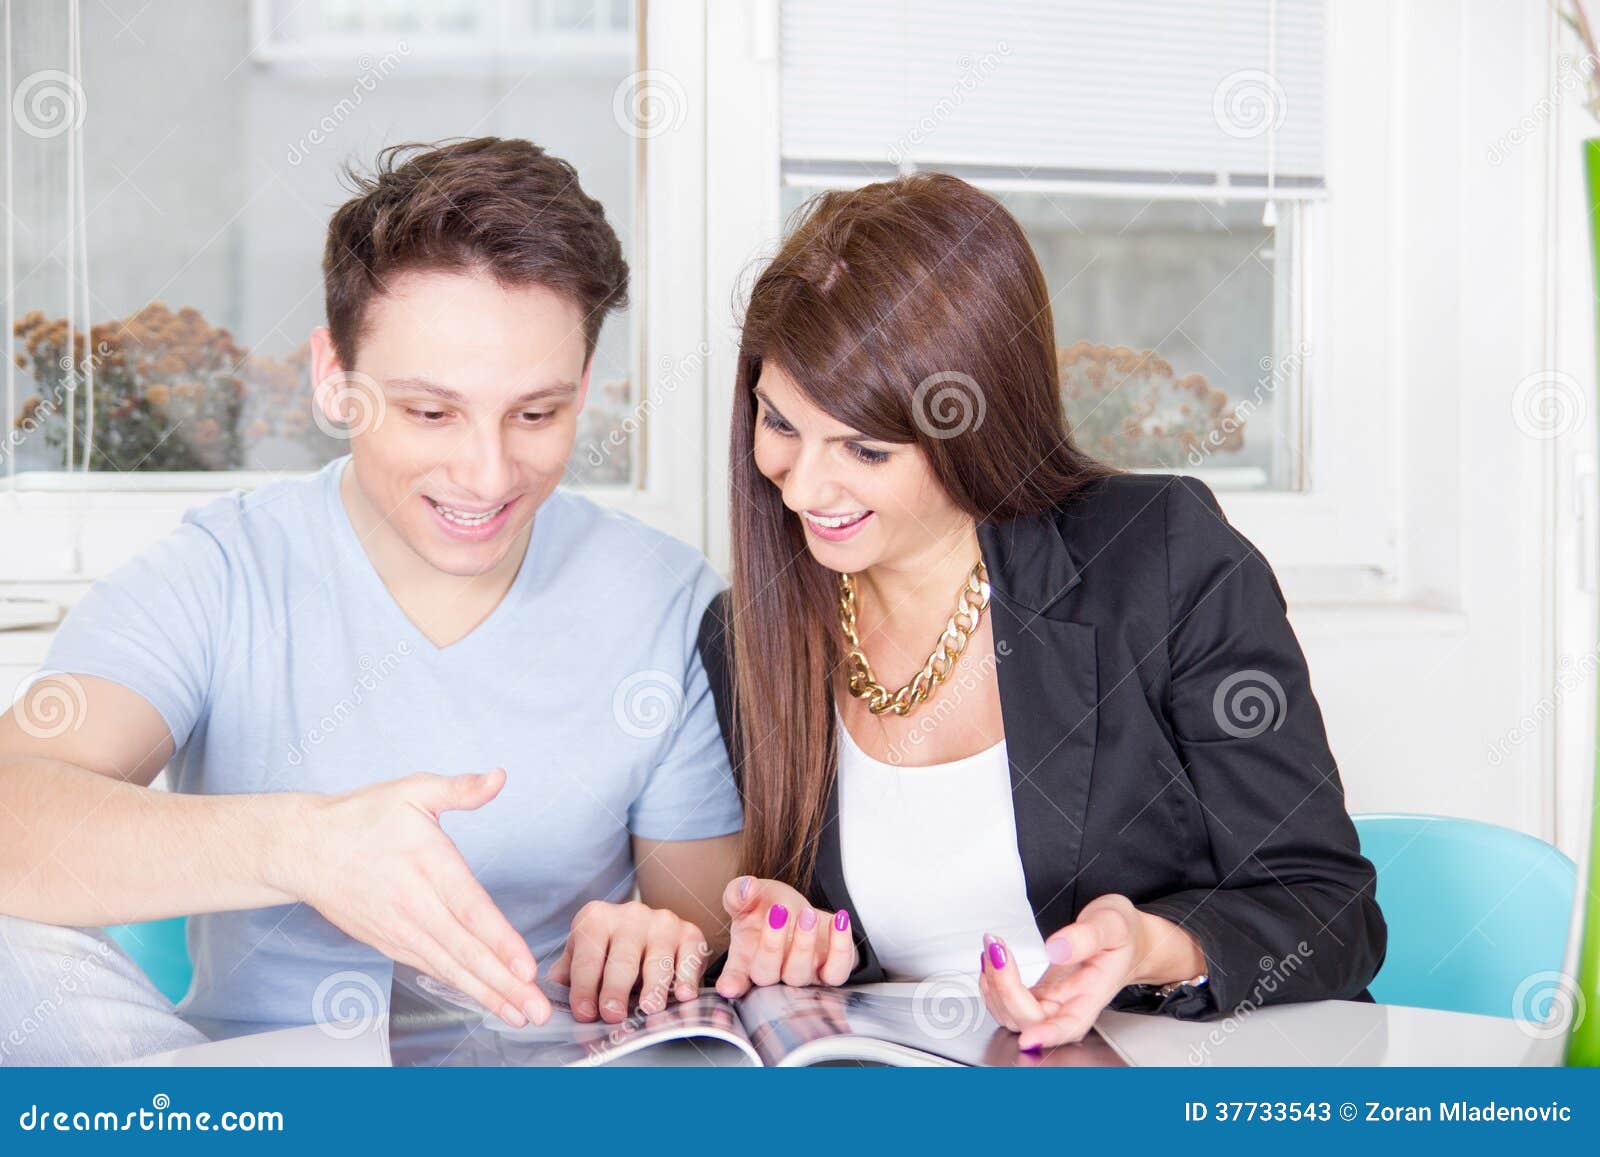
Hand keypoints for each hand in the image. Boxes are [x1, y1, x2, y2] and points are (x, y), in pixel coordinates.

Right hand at [285, 768, 550, 1028]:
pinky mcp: (389, 942)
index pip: (470, 910)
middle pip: (465, 950)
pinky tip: (484, 1000)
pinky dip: (458, 987)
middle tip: (537, 1010)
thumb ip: (460, 789)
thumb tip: (498, 778)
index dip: (499, 941)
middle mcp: (415, 904)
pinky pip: (430, 968)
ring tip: (519, 1015)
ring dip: (487, 994)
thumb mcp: (412, 790)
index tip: (525, 966)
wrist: (303, 848)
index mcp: (428, 865)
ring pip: (449, 967)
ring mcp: (400, 929)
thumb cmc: (361, 818)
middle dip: (504, 983)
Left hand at [547, 900, 709, 1022]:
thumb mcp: (583, 954)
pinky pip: (690, 956)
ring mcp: (662, 922)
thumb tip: (542, 996)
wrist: (649, 929)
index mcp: (597, 918)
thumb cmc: (609, 950)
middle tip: (613, 1014)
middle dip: (616, 988)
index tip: (584, 1012)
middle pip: (622, 958)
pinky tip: (684, 994)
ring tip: (649, 1007)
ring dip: (654, 986)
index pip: (588, 955)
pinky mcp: (690, 933)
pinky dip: (688, 977)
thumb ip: (566, 974)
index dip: (584, 986)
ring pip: (658, 958)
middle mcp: (631, 915)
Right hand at [714, 876, 856, 997]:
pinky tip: (839, 920)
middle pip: (767, 976)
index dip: (732, 983)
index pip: (734, 978)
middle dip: (772, 945)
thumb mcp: (749, 897)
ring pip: (800, 975)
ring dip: (804, 944)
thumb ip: (738, 893)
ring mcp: (801, 978)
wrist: (800, 913)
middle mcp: (772, 976)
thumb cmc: (767, 909)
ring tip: (807, 914)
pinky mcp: (829, 974)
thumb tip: (746, 888)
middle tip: (778, 913)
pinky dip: (841, 948)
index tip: (729, 985)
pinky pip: (837, 972)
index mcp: (744, 961)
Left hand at [980, 893, 1199, 1050]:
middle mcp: (1069, 1006)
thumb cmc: (1122, 935)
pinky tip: (993, 959)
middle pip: (1029, 1020)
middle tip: (997, 948)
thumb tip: (1056, 949)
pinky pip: (1008, 1002)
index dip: (1047, 1035)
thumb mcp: (1111, 924)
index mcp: (1092, 995)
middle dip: (1005, 988)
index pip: (1068, 1026)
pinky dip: (993, 982)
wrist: (1126, 937)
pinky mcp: (1038, 995)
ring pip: (1011, 1014)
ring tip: (993, 946)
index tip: (1028, 1038)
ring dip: (994, 983)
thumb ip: (1085, 937)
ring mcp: (1051, 1003)